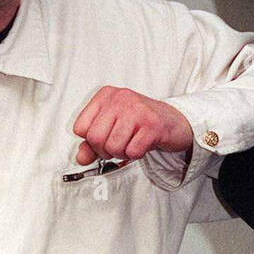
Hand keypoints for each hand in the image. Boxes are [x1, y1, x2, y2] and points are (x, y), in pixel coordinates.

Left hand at [73, 86, 193, 165]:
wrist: (173, 121)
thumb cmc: (140, 122)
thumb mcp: (111, 128)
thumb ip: (92, 143)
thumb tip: (80, 158)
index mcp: (105, 95)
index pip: (80, 128)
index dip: (91, 141)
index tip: (105, 138)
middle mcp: (120, 98)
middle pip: (95, 138)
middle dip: (105, 151)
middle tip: (119, 145)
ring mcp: (137, 110)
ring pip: (113, 147)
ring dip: (122, 153)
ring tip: (131, 143)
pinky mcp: (152, 125)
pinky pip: (132, 151)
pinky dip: (136, 155)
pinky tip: (142, 144)